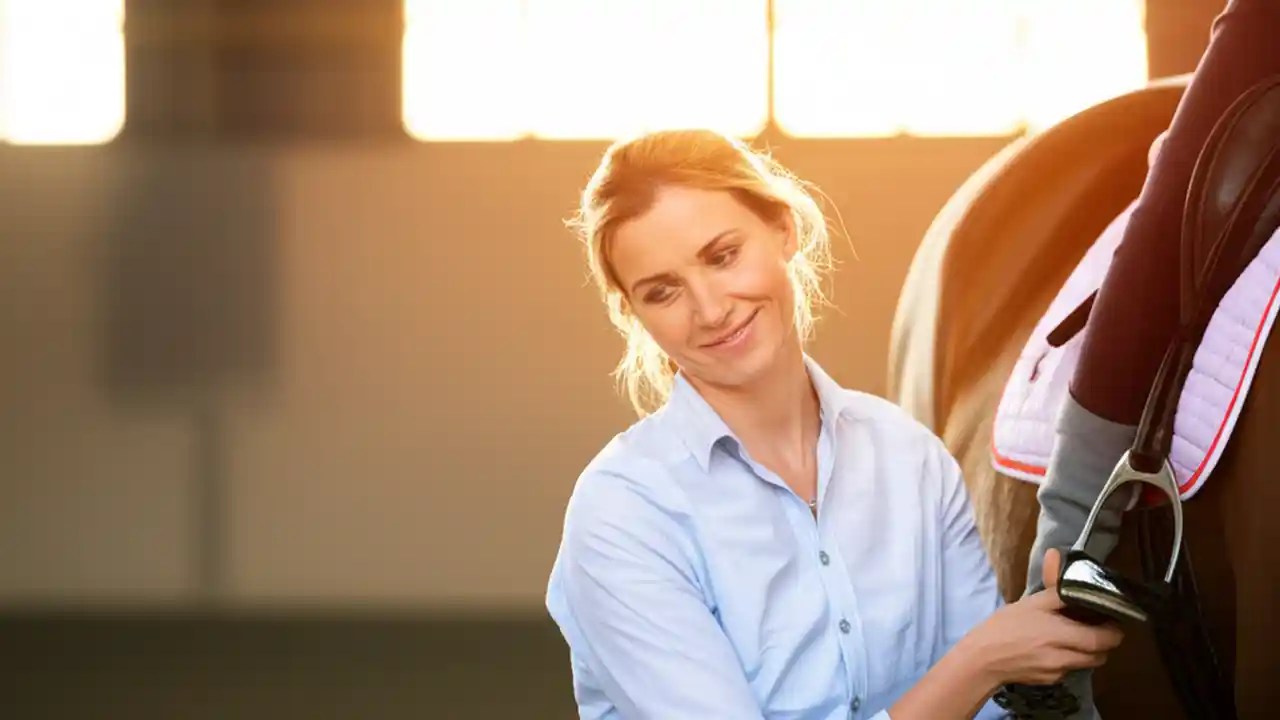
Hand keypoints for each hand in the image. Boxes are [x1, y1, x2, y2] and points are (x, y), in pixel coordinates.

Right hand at [963, 548, 1125, 687]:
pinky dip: (1070, 659)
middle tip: (1097, 627)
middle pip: (1101, 655)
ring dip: (1088, 651)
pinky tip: (1054, 649)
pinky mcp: (1052, 681)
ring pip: (1087, 662)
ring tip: (1075, 637)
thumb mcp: (1029, 602)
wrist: (983, 659)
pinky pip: (1071, 669)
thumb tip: (1055, 554)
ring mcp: (1060, 672)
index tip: (1112, 619)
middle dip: (1105, 642)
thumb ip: (1053, 585)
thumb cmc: (1005, 626)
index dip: (1114, 631)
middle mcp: (1064, 657)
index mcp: (1060, 634)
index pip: (1104, 639)